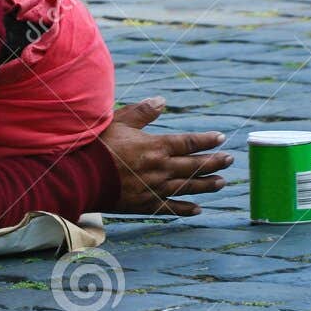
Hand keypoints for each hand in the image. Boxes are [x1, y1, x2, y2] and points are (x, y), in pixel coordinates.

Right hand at [98, 97, 231, 216]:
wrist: (81, 176)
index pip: (189, 142)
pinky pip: (170, 208)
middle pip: (194, 165)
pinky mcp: (145, 204)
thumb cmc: (97, 145)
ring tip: (221, 184)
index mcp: (156, 146)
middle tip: (229, 160)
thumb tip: (162, 100)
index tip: (221, 138)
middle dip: (214, 162)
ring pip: (188, 187)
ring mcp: (154, 188)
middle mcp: (161, 168)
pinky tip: (197, 210)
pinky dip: (185, 209)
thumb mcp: (119, 121)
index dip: (206, 140)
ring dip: (206, 185)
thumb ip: (142, 112)